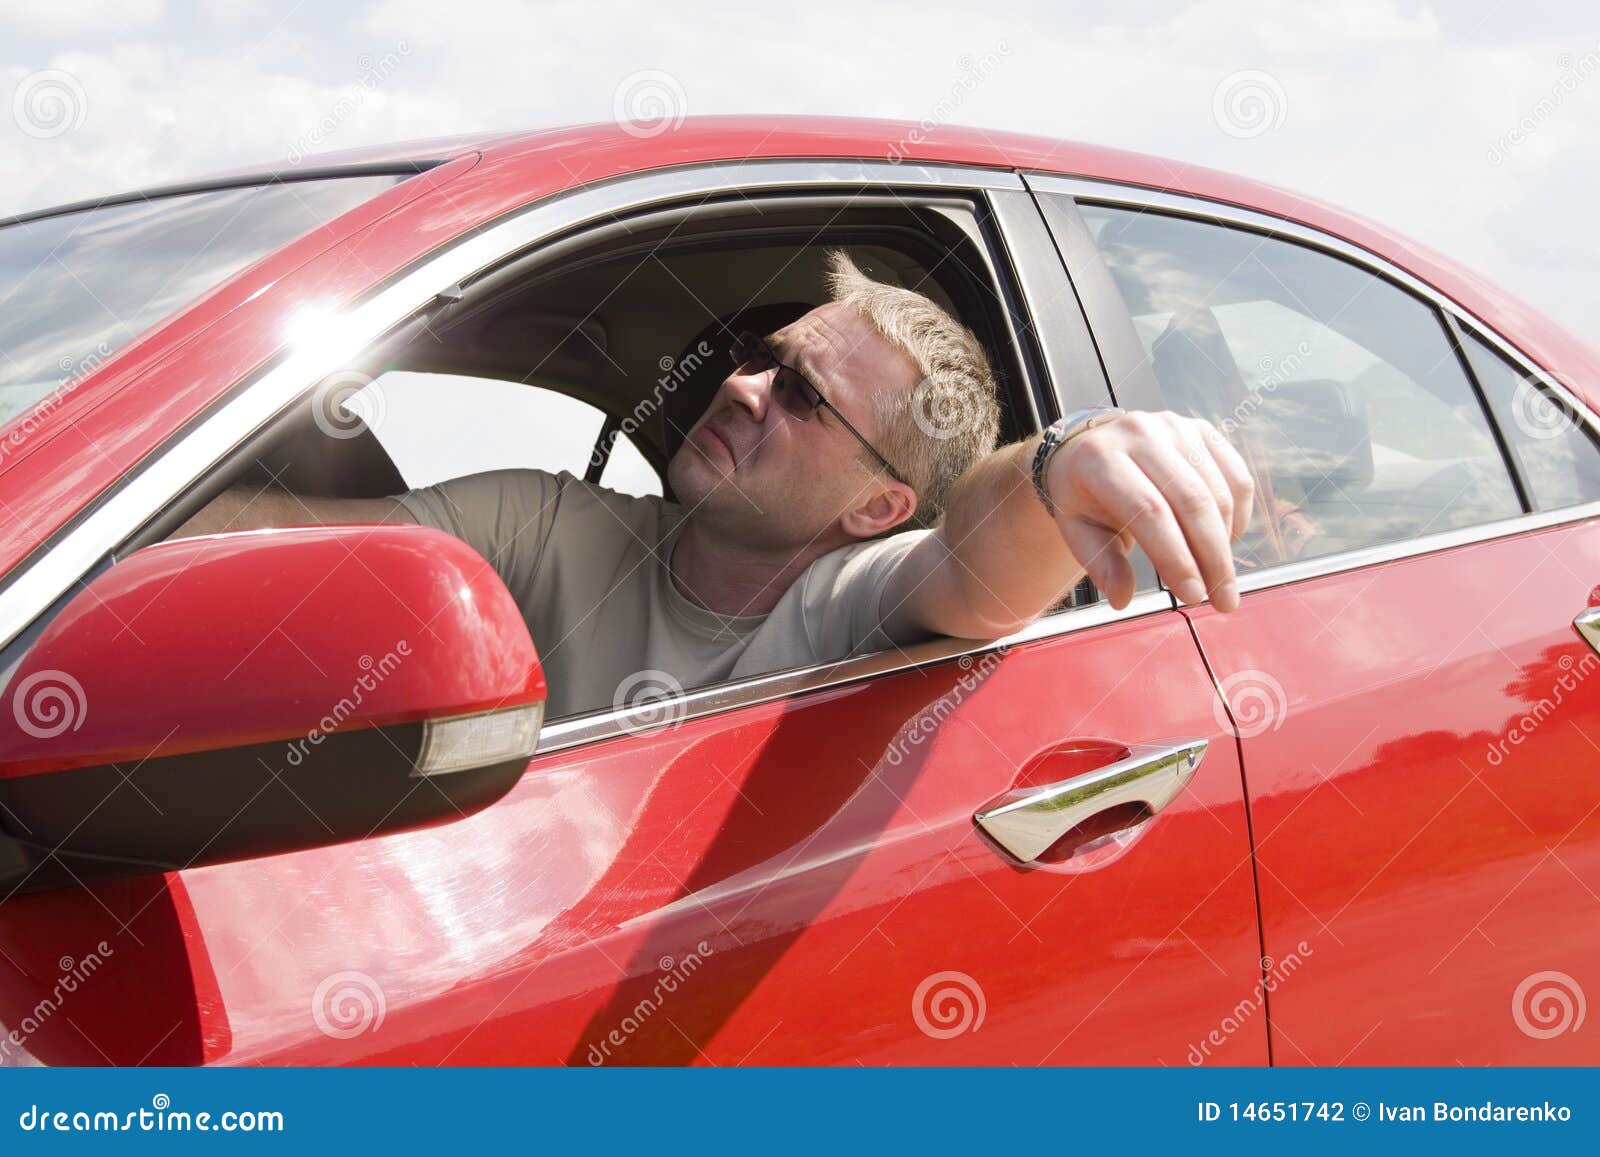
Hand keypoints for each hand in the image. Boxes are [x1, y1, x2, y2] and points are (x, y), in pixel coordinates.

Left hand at [1045, 410, 1253, 612]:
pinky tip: (1226, 542)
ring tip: (1221, 580)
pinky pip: (1236, 478)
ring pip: (1218, 493)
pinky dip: (1239, 516)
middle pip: (1191, 502)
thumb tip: (1122, 599)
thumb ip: (1100, 563)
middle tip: (1222, 600)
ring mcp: (1175, 428)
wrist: (1091, 448)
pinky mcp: (1202, 430)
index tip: (1193, 596)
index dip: (1176, 557)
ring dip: (1227, 544)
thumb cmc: (1083, 495)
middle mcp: (1140, 433)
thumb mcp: (1077, 530)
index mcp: (1099, 458)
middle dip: (1212, 558)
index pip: (1149, 511)